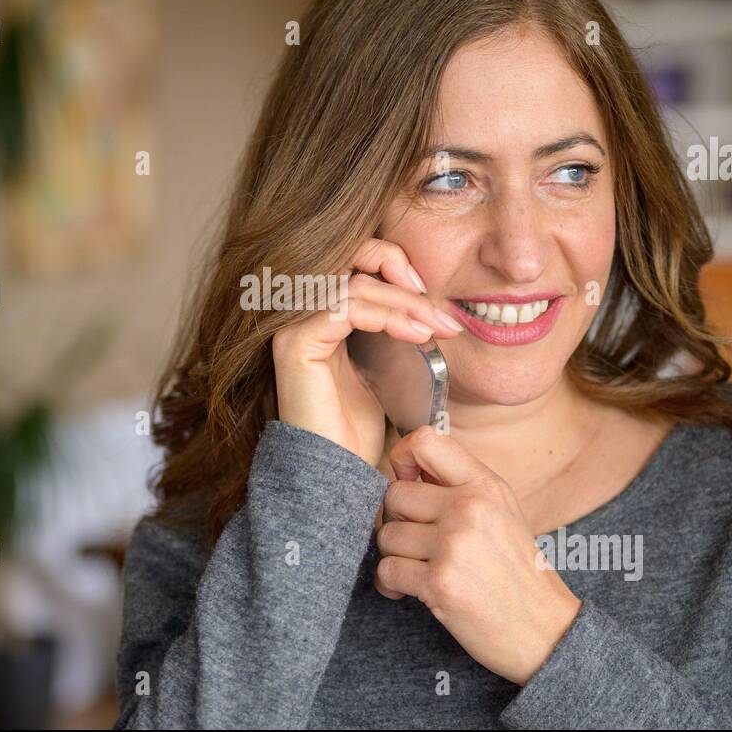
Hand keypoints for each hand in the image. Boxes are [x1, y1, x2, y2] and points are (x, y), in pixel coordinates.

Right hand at [271, 238, 462, 465]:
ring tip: (436, 327)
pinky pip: (344, 309)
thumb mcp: (380, 367)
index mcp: (318, 315)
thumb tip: (424, 298)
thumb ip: (388, 326)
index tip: (429, 294)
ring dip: (404, 302)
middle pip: (348, 258)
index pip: (350, 260)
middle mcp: (299, 315)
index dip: (390, 261)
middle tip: (439, 310)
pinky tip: (416, 335)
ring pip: (354, 285)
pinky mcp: (295, 344)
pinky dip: (387, 316)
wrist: (336, 473)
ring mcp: (292, 328)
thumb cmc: (356, 431)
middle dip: (401, 274)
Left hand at [372, 425, 582, 685]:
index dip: (403, 458)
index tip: (409, 483)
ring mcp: (453, 545)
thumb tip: (404, 469)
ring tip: (420, 569)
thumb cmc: (517, 571)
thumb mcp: (500, 512)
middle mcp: (469, 508)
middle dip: (398, 521)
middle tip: (418, 543)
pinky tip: (411, 590)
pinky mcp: (439, 583)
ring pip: (386, 536)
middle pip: (394, 495)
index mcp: (485, 485)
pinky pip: (387, 571)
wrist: (546, 630)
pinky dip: (391, 585)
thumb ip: (458, 486)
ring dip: (396, 557)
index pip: (425, 441)